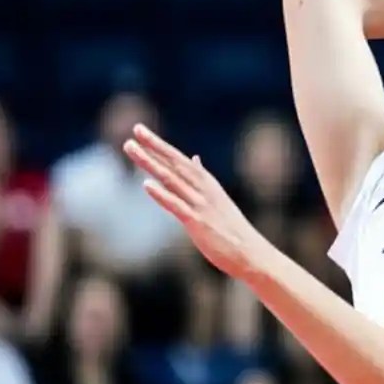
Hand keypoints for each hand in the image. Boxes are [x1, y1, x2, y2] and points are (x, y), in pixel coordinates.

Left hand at [124, 124, 264, 277]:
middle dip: (154, 146)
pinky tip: (146, 185)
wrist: (252, 253)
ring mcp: (201, 205)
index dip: (159, 145)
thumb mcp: (219, 198)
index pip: (180, 159)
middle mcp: (204, 189)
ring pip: (171, 179)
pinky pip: (176, 206)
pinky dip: (161, 194)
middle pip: (174, 163)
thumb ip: (203, 179)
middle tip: (135, 130)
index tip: (140, 130)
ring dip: (150, 163)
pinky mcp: (197, 222)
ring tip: (131, 149)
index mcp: (208, 183)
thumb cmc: (233, 230)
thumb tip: (195, 159)